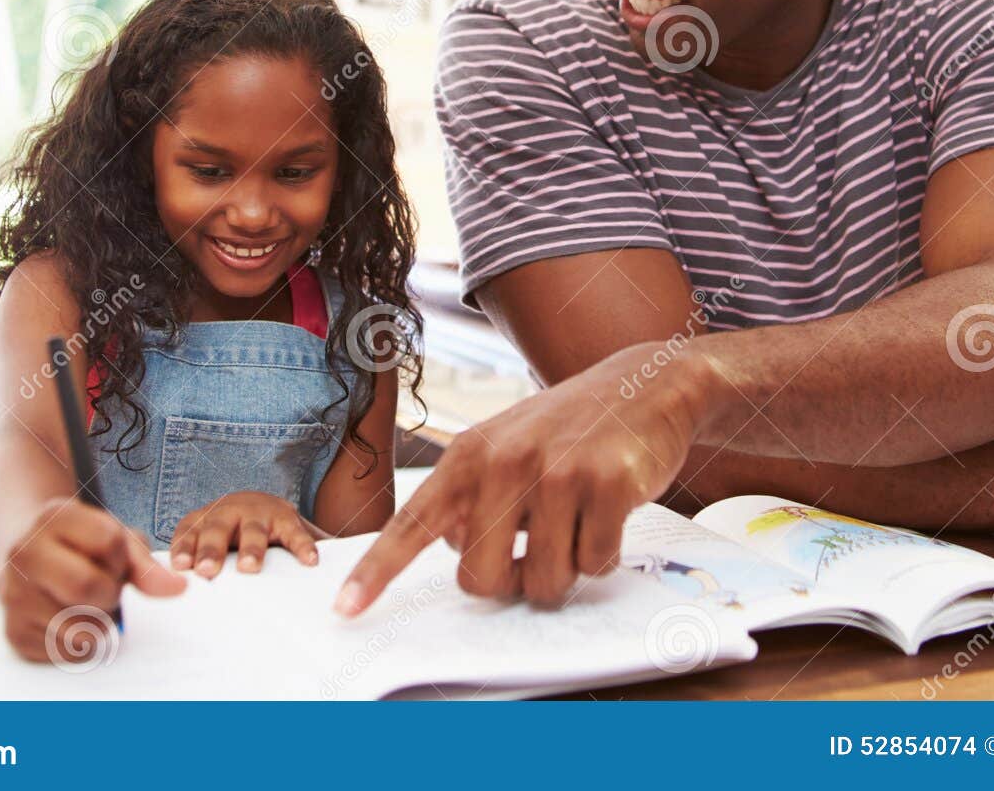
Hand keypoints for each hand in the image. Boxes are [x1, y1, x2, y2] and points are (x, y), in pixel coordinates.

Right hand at [0, 496, 185, 662]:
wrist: (25, 558)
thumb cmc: (79, 547)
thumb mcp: (114, 539)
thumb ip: (147, 564)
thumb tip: (178, 588)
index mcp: (55, 517)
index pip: (109, 541)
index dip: (122, 557)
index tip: (113, 560)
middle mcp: (25, 552)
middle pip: (89, 587)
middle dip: (110, 593)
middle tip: (104, 587)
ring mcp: (14, 594)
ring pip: (79, 627)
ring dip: (97, 622)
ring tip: (85, 603)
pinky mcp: (14, 632)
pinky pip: (66, 651)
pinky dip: (80, 642)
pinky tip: (68, 619)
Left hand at [170, 491, 323, 576]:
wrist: (264, 505)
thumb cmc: (229, 535)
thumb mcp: (208, 542)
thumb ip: (195, 562)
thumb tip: (175, 593)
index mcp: (205, 519)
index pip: (189, 532)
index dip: (184, 548)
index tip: (181, 566)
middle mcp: (229, 511)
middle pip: (217, 528)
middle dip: (212, 548)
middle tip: (208, 569)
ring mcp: (259, 513)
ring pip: (252, 530)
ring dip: (250, 549)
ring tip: (249, 567)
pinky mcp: (286, 519)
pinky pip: (294, 533)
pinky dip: (302, 546)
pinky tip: (308, 561)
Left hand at [337, 342, 712, 615]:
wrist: (647, 384)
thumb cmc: (571, 427)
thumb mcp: (508, 444)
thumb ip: (475, 496)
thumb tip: (460, 552)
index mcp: (471, 453)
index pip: (413, 522)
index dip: (378, 572)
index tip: (346, 610)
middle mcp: (506, 460)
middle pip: (482, 580)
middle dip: (509, 583)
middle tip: (531, 555)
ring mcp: (558, 472)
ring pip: (543, 582)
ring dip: (565, 569)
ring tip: (577, 521)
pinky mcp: (608, 485)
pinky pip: (595, 564)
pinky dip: (604, 554)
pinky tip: (609, 510)